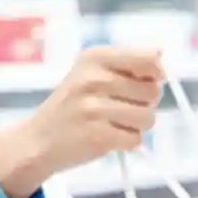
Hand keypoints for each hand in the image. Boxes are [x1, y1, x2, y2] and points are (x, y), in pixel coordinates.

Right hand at [0, 47, 164, 197]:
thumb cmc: (72, 105)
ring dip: (137, 125)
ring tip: (114, 124)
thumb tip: (160, 54)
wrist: (37, 140)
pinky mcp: (98, 136)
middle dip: (144, 103)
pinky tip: (108, 138)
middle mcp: (93, 79)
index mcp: (95, 57)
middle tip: (121, 108)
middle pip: (153, 92)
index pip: (149, 60)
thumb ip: (126, 62)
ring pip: (148, 118)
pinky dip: (127, 143)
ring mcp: (94, 108)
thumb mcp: (90, 71)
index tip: (144, 83)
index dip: (155, 75)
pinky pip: (136, 139)